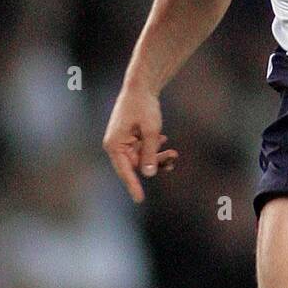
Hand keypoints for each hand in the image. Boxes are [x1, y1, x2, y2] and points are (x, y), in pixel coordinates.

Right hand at [102, 83, 178, 202]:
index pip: (124, 170)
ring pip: (142, 159)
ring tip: (173, 152)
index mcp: (114, 145)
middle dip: (155, 163)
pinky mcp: (131, 139)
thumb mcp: (150, 130)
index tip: (139, 200)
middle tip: (173, 156)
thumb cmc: (143, 106)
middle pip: (137, 165)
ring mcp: (123, 143)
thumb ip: (150, 152)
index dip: (133, 185)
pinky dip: (154, 149)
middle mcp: (116, 146)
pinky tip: (163, 139)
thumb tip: (148, 174)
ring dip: (157, 157)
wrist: (141, 87)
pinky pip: (143, 151)